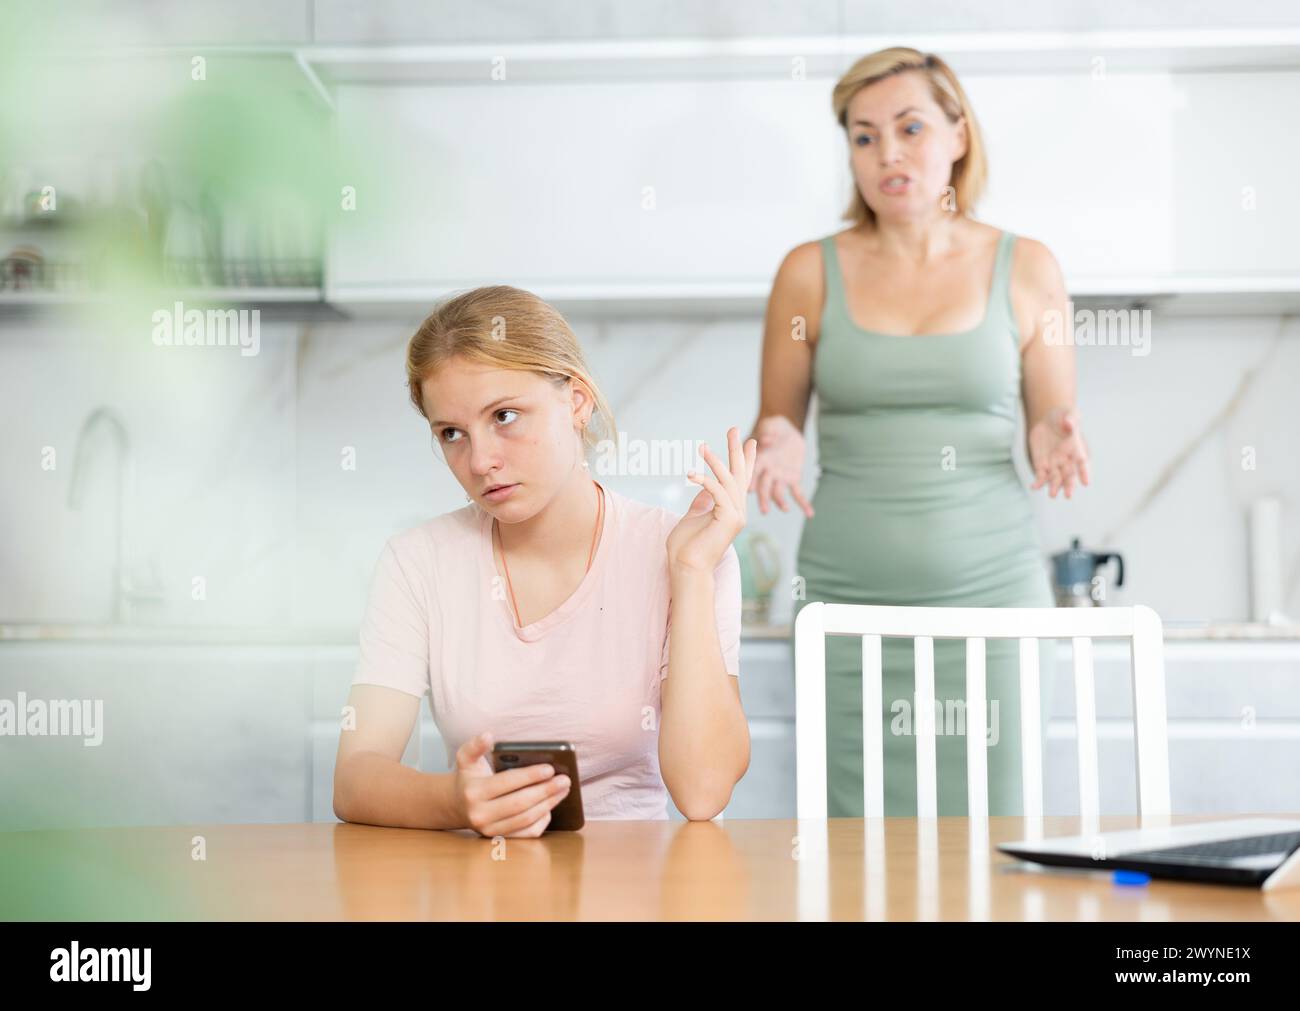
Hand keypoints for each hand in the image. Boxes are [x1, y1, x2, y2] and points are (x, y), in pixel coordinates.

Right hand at [453, 731, 570, 837]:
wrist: (457, 805)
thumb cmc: (469, 778)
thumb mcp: (466, 759)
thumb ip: (475, 746)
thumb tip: (488, 736)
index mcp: (473, 792)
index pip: (507, 782)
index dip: (530, 776)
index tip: (550, 769)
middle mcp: (480, 814)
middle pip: (520, 803)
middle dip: (545, 791)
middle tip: (564, 780)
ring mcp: (490, 830)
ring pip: (526, 819)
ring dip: (548, 804)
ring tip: (563, 790)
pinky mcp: (500, 839)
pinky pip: (526, 833)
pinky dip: (542, 821)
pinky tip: (551, 807)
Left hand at [667, 426, 755, 575]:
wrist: (687, 568)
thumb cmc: (686, 548)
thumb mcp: (693, 517)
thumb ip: (701, 502)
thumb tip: (702, 488)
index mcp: (731, 510)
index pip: (739, 481)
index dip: (744, 460)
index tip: (747, 442)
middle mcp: (738, 512)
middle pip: (740, 475)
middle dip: (737, 451)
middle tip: (734, 428)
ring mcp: (736, 516)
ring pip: (728, 481)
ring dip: (715, 461)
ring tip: (702, 446)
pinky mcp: (729, 519)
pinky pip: (717, 492)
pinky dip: (705, 480)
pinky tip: (691, 473)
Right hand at [749, 415, 813, 516]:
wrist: (784, 432)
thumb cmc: (772, 427)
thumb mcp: (770, 427)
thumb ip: (768, 433)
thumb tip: (767, 440)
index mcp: (758, 460)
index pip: (752, 471)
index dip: (750, 480)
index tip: (749, 490)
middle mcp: (766, 472)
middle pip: (764, 487)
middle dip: (764, 498)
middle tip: (764, 510)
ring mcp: (779, 478)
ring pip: (778, 493)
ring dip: (780, 502)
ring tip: (785, 509)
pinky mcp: (792, 479)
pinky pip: (797, 493)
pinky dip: (803, 503)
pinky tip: (810, 514)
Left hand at [1028, 406, 1090, 498]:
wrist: (1048, 419)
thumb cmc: (1063, 416)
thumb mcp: (1068, 413)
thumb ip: (1070, 419)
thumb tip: (1068, 424)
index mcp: (1076, 448)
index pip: (1082, 462)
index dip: (1084, 472)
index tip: (1086, 482)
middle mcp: (1066, 459)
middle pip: (1069, 475)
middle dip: (1069, 485)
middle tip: (1068, 495)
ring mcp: (1054, 463)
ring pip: (1055, 479)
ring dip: (1054, 487)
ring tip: (1052, 495)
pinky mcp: (1041, 464)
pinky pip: (1040, 475)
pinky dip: (1038, 482)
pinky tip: (1034, 487)